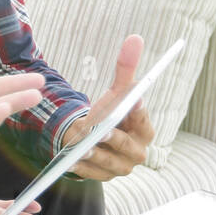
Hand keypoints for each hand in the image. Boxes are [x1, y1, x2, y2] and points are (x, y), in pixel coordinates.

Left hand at [63, 34, 154, 180]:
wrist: (94, 137)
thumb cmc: (110, 112)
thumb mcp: (117, 91)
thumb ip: (126, 67)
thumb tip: (135, 38)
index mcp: (145, 130)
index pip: (143, 120)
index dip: (137, 112)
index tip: (130, 101)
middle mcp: (137, 151)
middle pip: (128, 146)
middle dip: (115, 139)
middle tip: (101, 132)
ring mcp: (120, 167)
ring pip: (110, 163)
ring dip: (96, 156)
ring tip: (82, 149)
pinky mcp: (103, 176)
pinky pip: (93, 174)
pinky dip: (82, 168)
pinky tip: (70, 161)